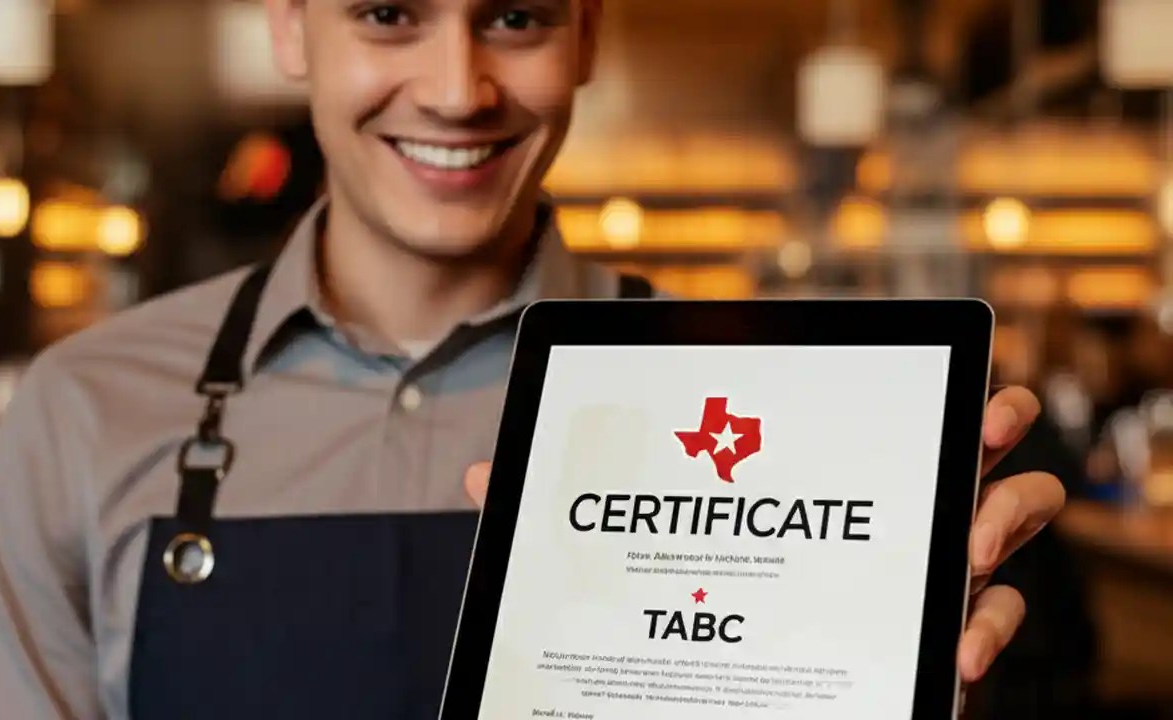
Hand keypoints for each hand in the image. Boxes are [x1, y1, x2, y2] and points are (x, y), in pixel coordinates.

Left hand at [462, 386, 1065, 685]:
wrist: (689, 697)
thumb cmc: (669, 615)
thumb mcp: (615, 560)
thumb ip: (567, 517)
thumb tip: (477, 477)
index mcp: (816, 487)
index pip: (878, 426)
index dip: (926, 397)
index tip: (954, 382)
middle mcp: (877, 526)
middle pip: (967, 465)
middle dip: (986, 440)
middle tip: (982, 439)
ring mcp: (907, 585)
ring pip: (999, 538)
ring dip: (1000, 526)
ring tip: (966, 547)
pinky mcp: (919, 647)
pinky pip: (983, 628)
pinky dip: (985, 631)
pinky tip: (954, 650)